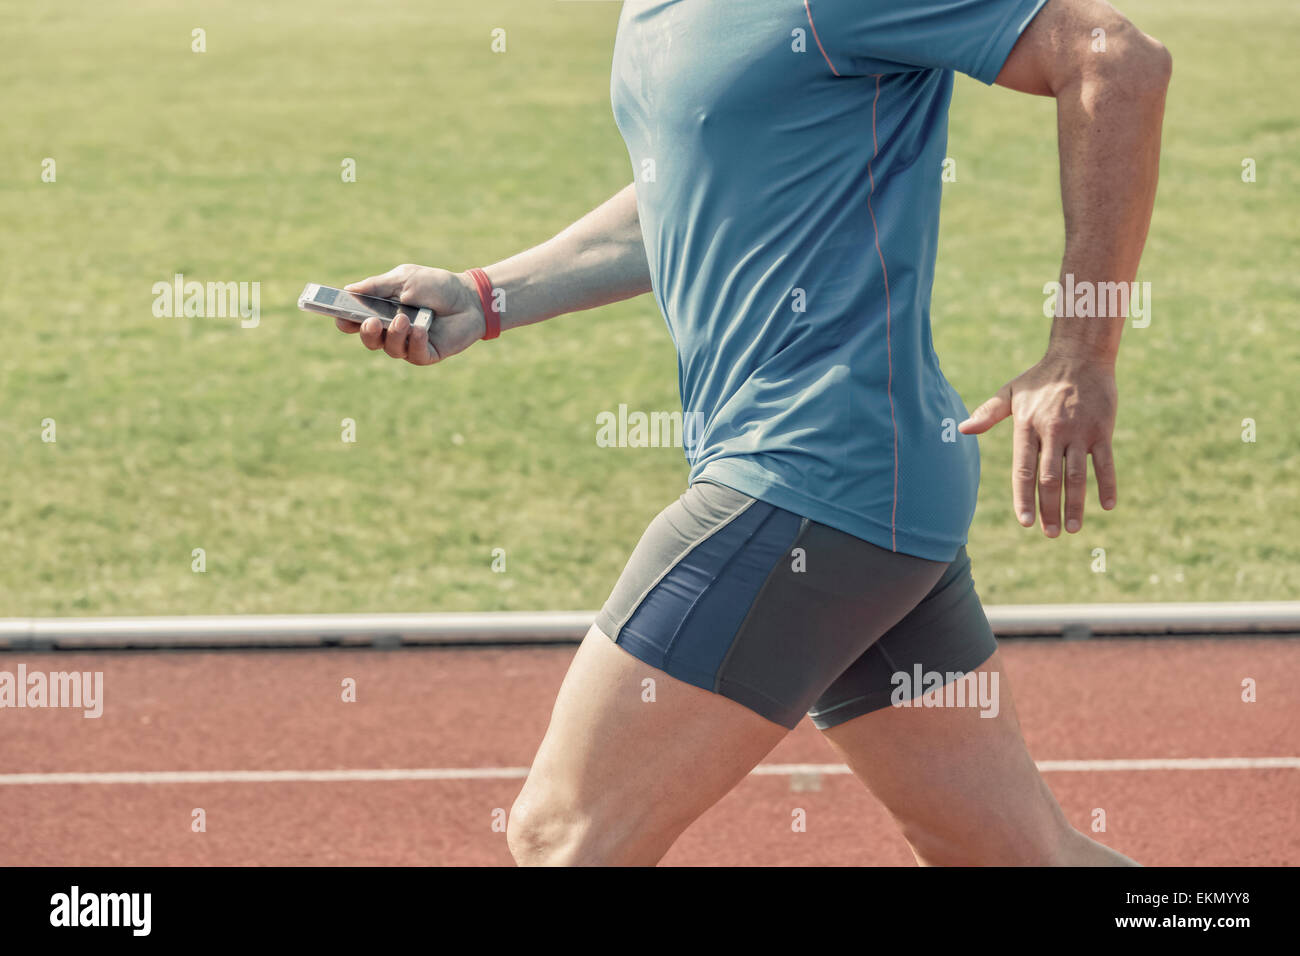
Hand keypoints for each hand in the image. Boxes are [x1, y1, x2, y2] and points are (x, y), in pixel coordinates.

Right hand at [338, 264, 483, 365]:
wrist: (470, 297)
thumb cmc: (436, 285)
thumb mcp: (404, 279)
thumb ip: (378, 286)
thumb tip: (348, 290)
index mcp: (381, 311)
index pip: (355, 321)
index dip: (345, 320)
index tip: (339, 315)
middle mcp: (392, 330)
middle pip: (369, 340)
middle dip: (367, 332)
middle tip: (371, 322)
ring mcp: (409, 344)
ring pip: (391, 349)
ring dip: (395, 335)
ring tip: (403, 320)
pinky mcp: (427, 354)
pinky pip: (414, 354)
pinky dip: (415, 342)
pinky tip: (421, 329)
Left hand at [958, 352, 1117, 536]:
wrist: (1079, 355)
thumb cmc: (1040, 378)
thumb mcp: (1010, 392)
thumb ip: (988, 413)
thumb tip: (961, 429)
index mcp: (1027, 426)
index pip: (1023, 469)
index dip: (1023, 497)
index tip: (1024, 522)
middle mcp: (1053, 431)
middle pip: (1049, 478)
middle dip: (1049, 509)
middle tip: (1050, 534)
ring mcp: (1080, 432)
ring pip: (1077, 475)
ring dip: (1076, 504)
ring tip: (1073, 528)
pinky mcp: (1103, 430)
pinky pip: (1106, 462)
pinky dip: (1107, 484)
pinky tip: (1107, 506)